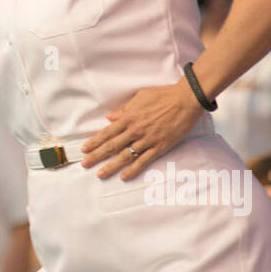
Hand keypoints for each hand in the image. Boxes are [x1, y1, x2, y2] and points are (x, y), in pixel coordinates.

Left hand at [81, 80, 204, 179]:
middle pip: (112, 145)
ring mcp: (147, 140)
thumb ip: (124, 109)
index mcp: (129, 117)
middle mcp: (135, 130)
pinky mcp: (160, 147)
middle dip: (97, 156)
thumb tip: (110, 117)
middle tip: (85, 164)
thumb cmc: (163, 95)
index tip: (84, 149)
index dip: (95, 141)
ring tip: (100, 174)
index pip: (107, 132)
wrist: (186, 100)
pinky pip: (144, 160)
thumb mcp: (140, 97)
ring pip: (125, 156)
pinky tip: (124, 177)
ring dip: (111, 166)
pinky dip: (133, 169)